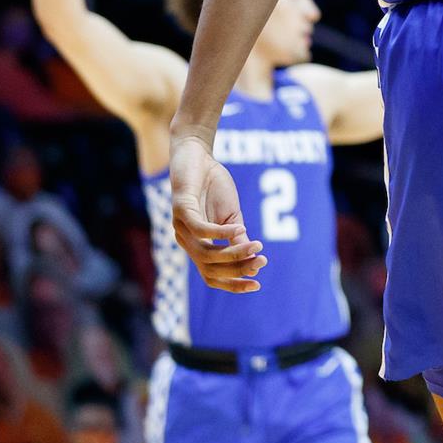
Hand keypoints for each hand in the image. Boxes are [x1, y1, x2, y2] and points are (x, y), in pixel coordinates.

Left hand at [169, 134, 265, 292]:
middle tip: (261, 261)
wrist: (197, 157)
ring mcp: (180, 227)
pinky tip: (240, 227)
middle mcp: (185, 241)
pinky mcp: (181, 210)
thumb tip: (254, 263)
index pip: (211, 275)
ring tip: (256, 247)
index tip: (257, 285)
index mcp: (197, 245)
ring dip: (232, 253)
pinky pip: (201, 229)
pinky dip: (221, 232)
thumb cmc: (213, 187)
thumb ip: (238, 239)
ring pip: (206, 253)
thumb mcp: (232, 217)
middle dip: (237, 268)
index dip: (232, 284)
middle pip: (209, 268)